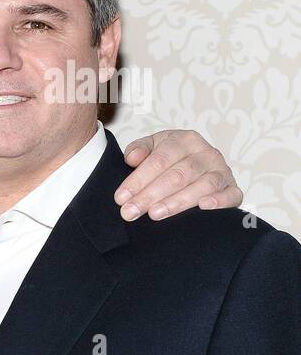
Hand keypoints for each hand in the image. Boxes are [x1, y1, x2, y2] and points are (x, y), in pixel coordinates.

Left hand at [115, 129, 242, 220]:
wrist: (195, 165)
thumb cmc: (169, 159)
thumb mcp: (152, 148)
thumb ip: (139, 149)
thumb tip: (132, 158)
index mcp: (185, 140)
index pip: (160, 159)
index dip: (138, 179)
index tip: (121, 197)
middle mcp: (206, 153)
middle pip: (178, 174)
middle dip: (151, 195)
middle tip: (131, 212)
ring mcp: (222, 171)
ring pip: (202, 185)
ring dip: (177, 201)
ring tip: (155, 214)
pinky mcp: (233, 189)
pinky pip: (231, 195)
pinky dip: (219, 201)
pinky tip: (203, 207)